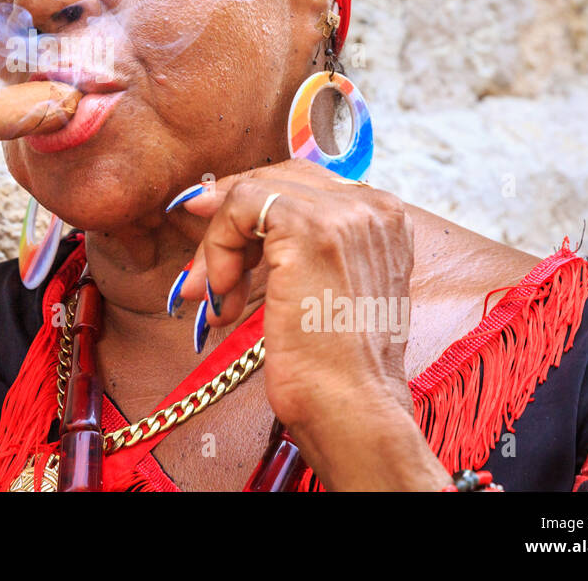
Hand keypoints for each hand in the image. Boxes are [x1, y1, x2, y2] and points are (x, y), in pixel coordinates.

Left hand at [173, 158, 448, 489]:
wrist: (352, 409)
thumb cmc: (335, 366)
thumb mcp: (324, 289)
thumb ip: (293, 247)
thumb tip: (216, 206)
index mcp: (385, 219)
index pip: (303, 186)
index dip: (251, 212)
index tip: (217, 247)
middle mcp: (373, 206)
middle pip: (277, 179)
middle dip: (229, 225)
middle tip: (203, 278)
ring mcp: (345, 212)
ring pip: (251, 193)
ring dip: (219, 246)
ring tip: (214, 298)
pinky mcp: (309, 227)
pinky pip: (240, 207)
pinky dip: (219, 249)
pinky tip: (223, 296)